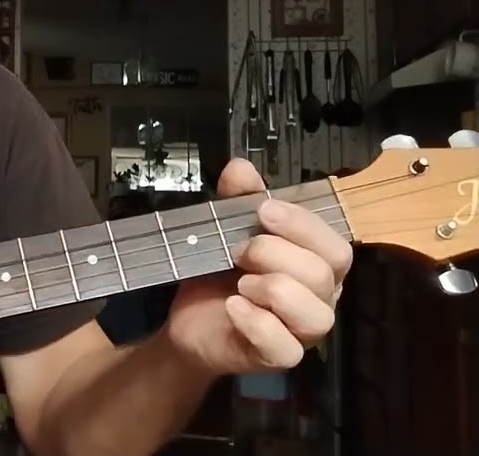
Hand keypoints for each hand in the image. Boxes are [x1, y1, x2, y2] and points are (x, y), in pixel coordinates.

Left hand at [162, 159, 352, 375]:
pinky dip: (256, 322)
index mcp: (317, 263)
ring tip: (240, 282)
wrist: (191, 320)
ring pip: (314, 313)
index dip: (302, 225)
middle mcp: (321, 297)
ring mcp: (305, 331)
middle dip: (275, 253)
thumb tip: (240, 168)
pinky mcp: (282, 357)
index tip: (263, 210)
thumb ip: (237, 199)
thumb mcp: (224, 229)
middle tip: (239, 251)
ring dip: (271, 289)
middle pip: (323, 272)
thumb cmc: (220, 273)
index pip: (335, 244)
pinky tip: (233, 307)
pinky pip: (285, 346)